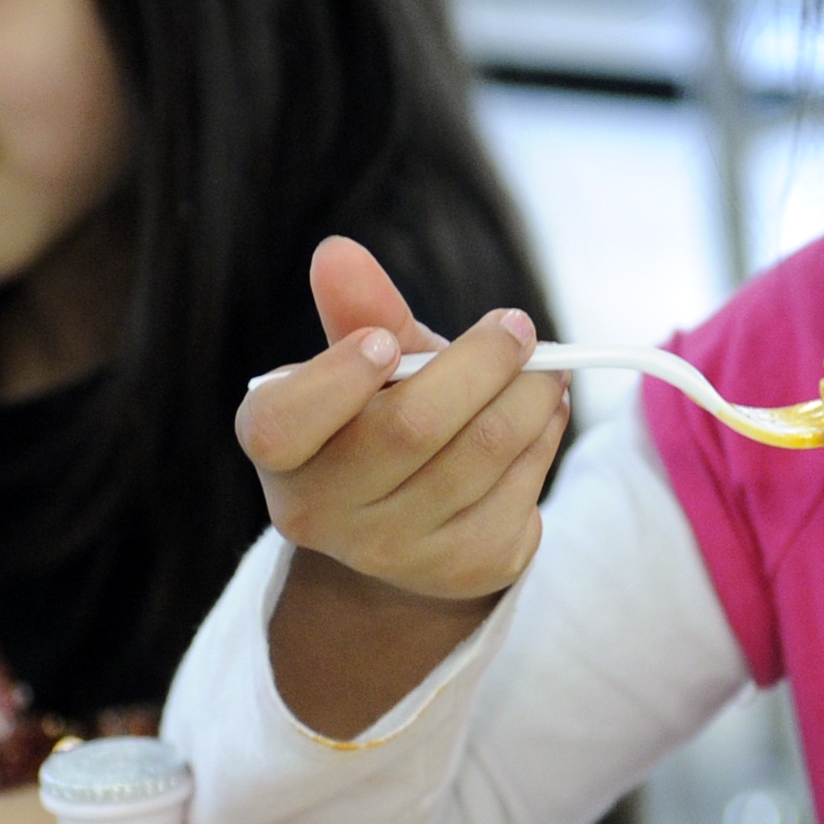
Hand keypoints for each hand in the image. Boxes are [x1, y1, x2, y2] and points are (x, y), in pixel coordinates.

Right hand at [236, 236, 569, 604]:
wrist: (407, 523)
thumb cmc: (378, 418)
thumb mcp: (363, 364)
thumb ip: (358, 310)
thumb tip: (337, 252)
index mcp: (278, 449)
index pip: (284, 425)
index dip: (337, 380)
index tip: (385, 343)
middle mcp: (321, 512)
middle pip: (410, 430)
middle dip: (480, 363)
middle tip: (518, 327)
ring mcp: (392, 551)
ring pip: (482, 455)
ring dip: (531, 396)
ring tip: (545, 368)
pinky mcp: (463, 570)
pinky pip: (521, 491)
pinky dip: (543, 440)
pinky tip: (541, 418)